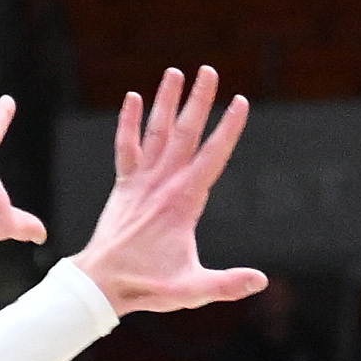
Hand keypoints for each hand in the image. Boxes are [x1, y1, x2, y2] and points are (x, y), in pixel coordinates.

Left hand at [70, 67, 263, 315]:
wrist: (99, 283)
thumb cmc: (147, 286)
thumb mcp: (192, 289)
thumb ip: (226, 284)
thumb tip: (260, 280)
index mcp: (184, 202)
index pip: (213, 156)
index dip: (229, 128)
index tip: (241, 102)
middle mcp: (162, 183)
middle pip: (185, 133)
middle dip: (199, 101)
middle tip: (209, 70)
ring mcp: (141, 181)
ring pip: (155, 132)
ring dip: (165, 102)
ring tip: (174, 72)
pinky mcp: (124, 186)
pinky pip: (126, 147)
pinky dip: (128, 123)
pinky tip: (132, 99)